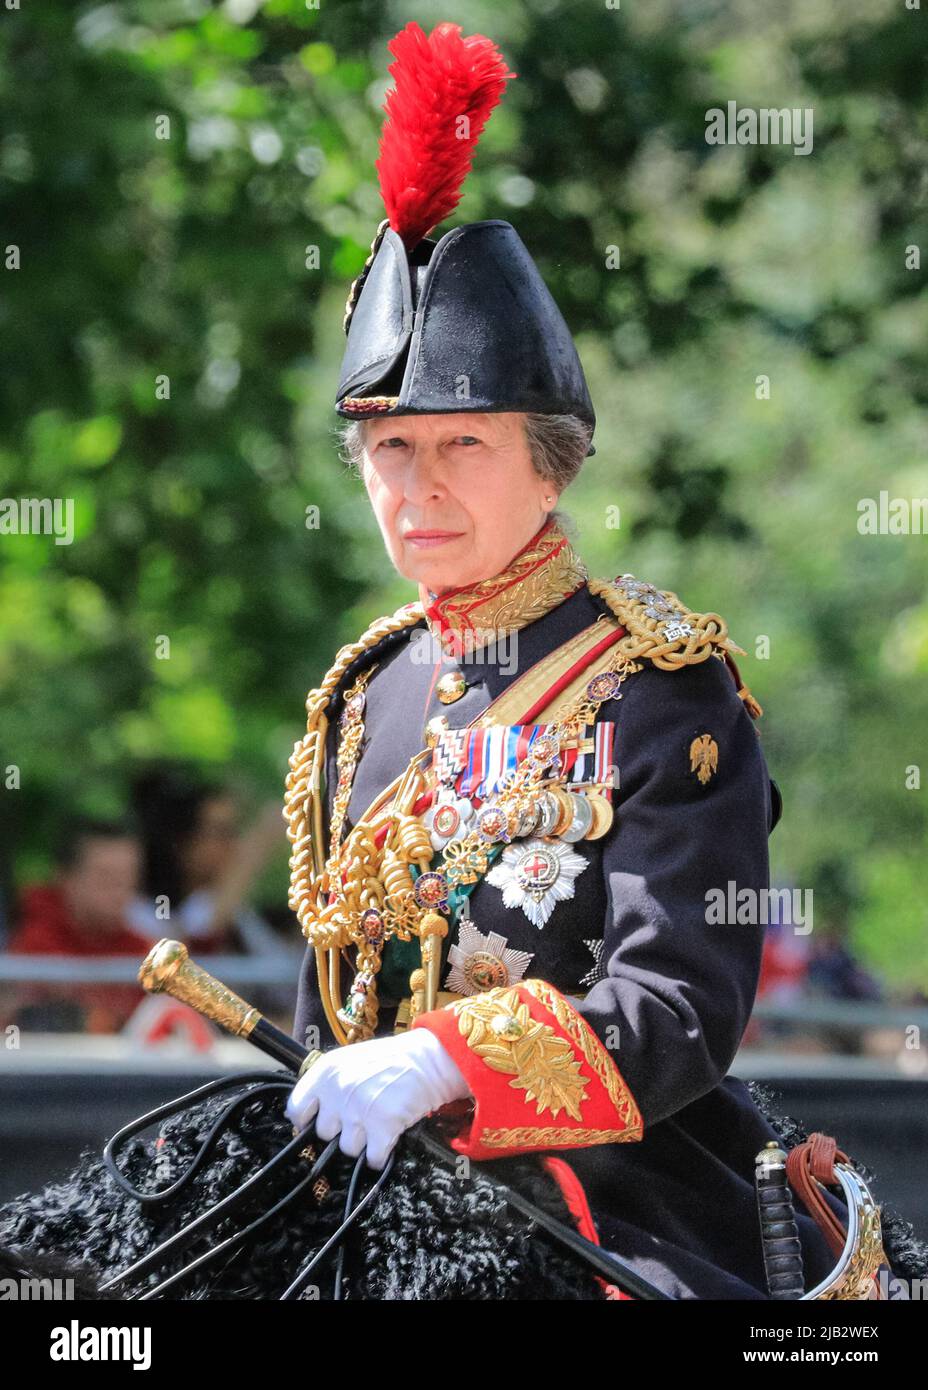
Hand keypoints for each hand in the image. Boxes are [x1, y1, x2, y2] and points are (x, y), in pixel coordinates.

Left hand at [285, 1029, 471, 1168]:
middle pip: (324, 1133)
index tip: (316, 1124)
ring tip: (378, 1122)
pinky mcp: (382, 1126)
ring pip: (348, 1148)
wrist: (429, 1061)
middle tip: (360, 1118)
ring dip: (363, 1142)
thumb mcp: (350, 1061)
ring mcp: (359, 1109)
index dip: (306, 1121)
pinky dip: (381, 1154)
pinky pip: (372, 1158)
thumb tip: (307, 1116)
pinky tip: (389, 1137)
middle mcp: (338, 1090)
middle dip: (341, 1130)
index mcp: (326, 1071)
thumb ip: (328, 1084)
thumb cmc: (390, 1061)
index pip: (297, 1109)